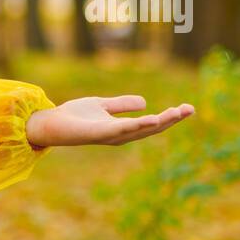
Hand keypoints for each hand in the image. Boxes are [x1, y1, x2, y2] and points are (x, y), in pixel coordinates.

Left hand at [25, 95, 195, 146]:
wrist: (50, 123)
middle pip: (151, 129)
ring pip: (140, 130)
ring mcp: (109, 136)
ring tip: (178, 112)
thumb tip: (145, 102)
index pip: (150, 124)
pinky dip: (137, 125)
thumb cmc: (73, 116)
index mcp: (121, 129)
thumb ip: (122, 105)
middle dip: (171, 120)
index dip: (169, 118)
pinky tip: (152, 119)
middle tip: (190, 109)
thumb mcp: (102, 105)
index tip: (186, 108)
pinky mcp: (98, 134)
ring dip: (160, 122)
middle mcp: (118, 136)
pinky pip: (120, 130)